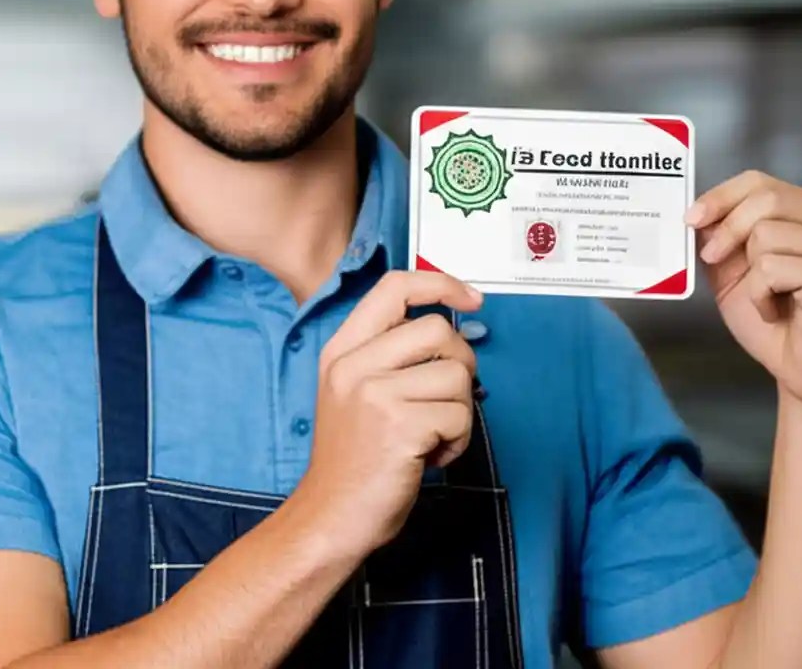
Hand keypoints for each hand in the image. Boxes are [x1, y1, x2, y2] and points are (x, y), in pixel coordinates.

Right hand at [290, 271, 482, 558]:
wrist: (331, 516)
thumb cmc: (351, 461)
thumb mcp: (352, 392)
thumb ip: (387, 354)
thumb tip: (449, 328)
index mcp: (341, 351)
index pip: (395, 287)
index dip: (441, 284)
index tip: (470, 298)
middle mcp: (354, 366)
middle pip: (438, 329)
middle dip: (459, 365)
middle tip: (444, 399)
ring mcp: (375, 395)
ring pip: (456, 375)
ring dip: (458, 412)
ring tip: (430, 437)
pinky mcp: (400, 427)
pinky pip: (460, 416)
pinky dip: (457, 441)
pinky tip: (429, 456)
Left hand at [687, 171, 801, 405]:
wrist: (799, 368)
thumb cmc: (771, 319)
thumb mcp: (732, 270)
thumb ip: (718, 238)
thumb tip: (695, 211)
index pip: (760, 181)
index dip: (720, 195)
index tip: (691, 218)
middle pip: (764, 199)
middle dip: (726, 230)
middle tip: (713, 259)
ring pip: (765, 233)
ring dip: (749, 273)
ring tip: (766, 297)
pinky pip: (772, 268)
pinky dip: (760, 295)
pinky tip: (776, 310)